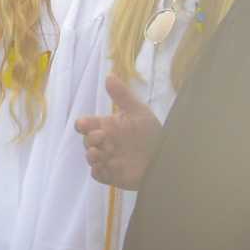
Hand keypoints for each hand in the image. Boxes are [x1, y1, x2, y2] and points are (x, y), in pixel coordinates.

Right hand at [75, 75, 163, 189]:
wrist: (166, 155)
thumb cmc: (151, 132)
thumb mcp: (138, 111)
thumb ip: (122, 95)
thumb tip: (109, 75)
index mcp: (106, 126)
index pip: (86, 125)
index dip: (83, 124)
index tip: (85, 124)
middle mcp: (104, 143)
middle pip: (87, 141)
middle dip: (90, 139)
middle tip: (102, 137)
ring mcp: (107, 159)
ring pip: (90, 158)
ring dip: (92, 155)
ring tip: (99, 153)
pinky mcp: (112, 175)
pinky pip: (98, 174)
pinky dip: (98, 171)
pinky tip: (104, 167)